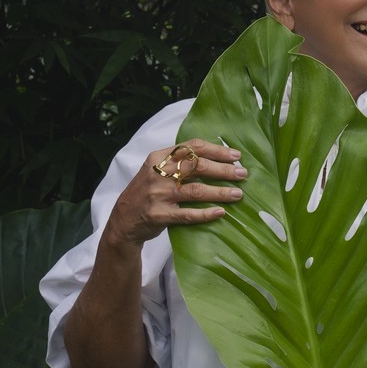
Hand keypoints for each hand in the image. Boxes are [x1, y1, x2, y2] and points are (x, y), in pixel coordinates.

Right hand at [105, 138, 247, 248]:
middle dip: (224, 170)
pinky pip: (188, 214)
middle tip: (243, 174)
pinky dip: (206, 214)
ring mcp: (158, 195)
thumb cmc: (147, 192)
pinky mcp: (159, 215)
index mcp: (159, 157)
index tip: (236, 156)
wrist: (123, 220)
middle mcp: (158, 173)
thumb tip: (217, 158)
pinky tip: (220, 212)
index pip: (192, 147)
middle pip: (197, 166)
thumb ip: (179, 162)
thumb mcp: (156, 170)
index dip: (216, 150)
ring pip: (196, 191)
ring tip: (238, 194)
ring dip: (221, 192)